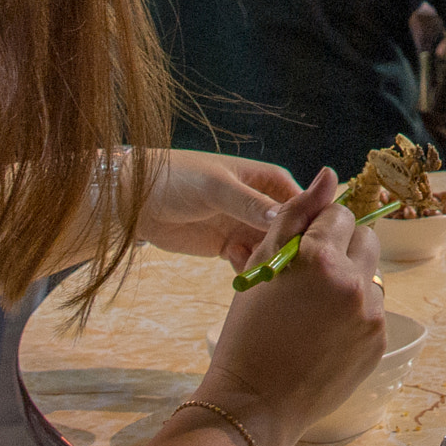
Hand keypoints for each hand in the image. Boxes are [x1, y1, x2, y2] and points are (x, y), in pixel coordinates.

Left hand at [136, 149, 299, 269]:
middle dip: (290, 247)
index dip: (310, 223)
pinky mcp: (229, 246)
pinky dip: (250, 268)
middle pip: (292, 230)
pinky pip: (251, 261)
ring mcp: (247, 226)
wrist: (135, 199)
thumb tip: (284, 217)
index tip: (308, 245)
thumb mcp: (215, 187)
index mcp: (269, 179)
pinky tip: (235, 264)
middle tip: (280, 262)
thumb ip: (249, 203)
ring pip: (273, 249)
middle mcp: (263, 203)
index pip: (304, 202)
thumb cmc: (177, 177)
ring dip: (269, 261)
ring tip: (257, 265)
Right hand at [200, 168, 386, 445]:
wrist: (255, 402)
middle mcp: (353, 282)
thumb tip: (328, 175)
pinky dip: (356, 311)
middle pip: (365, 237)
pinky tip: (327, 331)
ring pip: (372, 272)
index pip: (338, 214)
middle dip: (342, 247)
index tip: (302, 250)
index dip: (318, 228)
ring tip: (318, 307)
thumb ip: (295, 214)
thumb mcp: (261, 264)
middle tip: (312, 275)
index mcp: (320, 258)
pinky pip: (375, 307)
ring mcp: (371, 314)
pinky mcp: (379, 340)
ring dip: (352, 278)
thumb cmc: (249, 330)